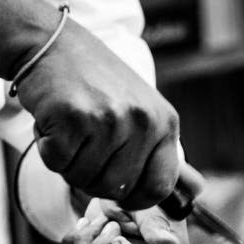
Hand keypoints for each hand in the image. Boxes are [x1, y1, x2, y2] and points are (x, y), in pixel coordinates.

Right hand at [16, 21, 180, 209]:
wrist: (50, 43)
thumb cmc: (95, 81)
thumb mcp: (141, 109)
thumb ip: (158, 150)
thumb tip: (195, 191)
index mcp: (165, 122)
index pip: (160, 186)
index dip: (137, 199)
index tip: (120, 194)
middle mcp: (142, 121)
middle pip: (117, 189)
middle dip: (93, 179)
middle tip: (83, 148)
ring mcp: (110, 119)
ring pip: (84, 179)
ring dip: (69, 164)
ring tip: (71, 130)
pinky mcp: (74, 118)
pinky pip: (58, 163)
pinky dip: (48, 150)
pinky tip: (54, 122)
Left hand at [61, 164, 203, 243]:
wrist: (123, 199)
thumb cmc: (142, 206)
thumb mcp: (149, 211)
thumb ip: (156, 226)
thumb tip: (168, 243)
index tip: (122, 238)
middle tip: (113, 224)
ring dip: (89, 240)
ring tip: (101, 221)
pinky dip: (74, 240)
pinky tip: (87, 225)